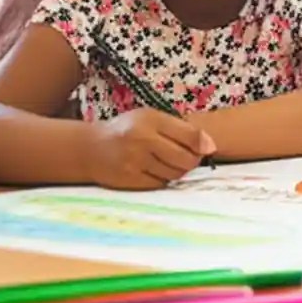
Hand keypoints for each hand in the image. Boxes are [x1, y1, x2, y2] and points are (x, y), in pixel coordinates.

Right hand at [86, 109, 214, 189]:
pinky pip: (160, 184)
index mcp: (151, 120)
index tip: (208, 150)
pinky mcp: (129, 178)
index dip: (204, 146)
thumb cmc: (128, 130)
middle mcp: (143, 139)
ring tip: (168, 162)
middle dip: (193, 161)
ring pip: (175, 174)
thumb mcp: (151, 118)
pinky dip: (163, 179)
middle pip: (186, 159)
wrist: (90, 148)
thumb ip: (180, 129)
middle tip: (187, 158)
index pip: (190, 135)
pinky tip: (154, 170)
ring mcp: (135, 160)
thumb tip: (211, 147)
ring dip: (178, 171)